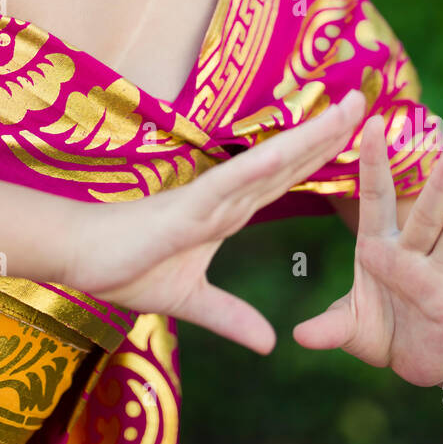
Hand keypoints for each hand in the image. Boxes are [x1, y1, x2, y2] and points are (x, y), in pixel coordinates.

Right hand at [66, 90, 367, 354]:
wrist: (78, 258)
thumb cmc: (123, 267)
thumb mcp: (188, 302)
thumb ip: (229, 316)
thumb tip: (268, 343)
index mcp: (229, 212)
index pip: (286, 179)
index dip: (321, 156)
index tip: (356, 133)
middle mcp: (226, 198)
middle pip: (288, 161)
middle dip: (328, 133)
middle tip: (364, 100)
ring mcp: (208, 199)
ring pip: (269, 163)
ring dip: (309, 137)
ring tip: (345, 110)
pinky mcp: (186, 210)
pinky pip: (229, 186)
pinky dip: (258, 169)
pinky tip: (288, 152)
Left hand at [292, 114, 442, 385]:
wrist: (414, 362)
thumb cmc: (380, 331)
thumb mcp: (349, 329)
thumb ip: (328, 328)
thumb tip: (298, 335)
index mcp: (378, 249)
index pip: (375, 199)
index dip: (372, 163)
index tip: (370, 122)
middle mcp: (411, 255)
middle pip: (425, 213)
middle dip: (438, 181)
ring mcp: (441, 278)